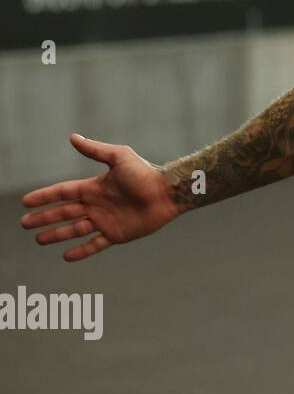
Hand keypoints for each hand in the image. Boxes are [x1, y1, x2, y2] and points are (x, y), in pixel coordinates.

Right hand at [20, 134, 180, 261]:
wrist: (168, 193)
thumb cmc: (146, 173)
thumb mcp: (119, 157)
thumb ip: (95, 149)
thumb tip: (73, 137)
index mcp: (94, 187)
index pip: (62, 192)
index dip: (44, 197)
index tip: (26, 202)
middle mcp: (97, 205)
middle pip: (64, 212)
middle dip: (44, 218)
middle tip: (25, 224)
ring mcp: (106, 220)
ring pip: (75, 230)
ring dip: (57, 234)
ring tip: (39, 240)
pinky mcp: (117, 234)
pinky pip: (95, 245)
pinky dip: (81, 251)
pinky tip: (66, 256)